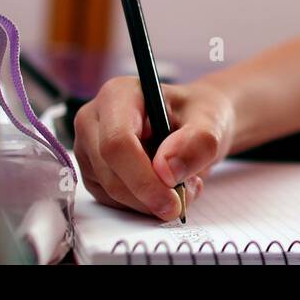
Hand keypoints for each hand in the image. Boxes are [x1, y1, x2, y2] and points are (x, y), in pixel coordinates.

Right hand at [74, 77, 235, 220]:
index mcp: (118, 95)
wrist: (192, 122)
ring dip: (149, 202)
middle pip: (110, 173)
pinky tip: (163, 188)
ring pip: (110, 193)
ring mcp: (88, 147)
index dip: (143, 179)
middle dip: (150, 196)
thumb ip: (198, 142)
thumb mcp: (211, 121)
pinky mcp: (92, 172)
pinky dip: (141, 204)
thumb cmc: (197, 114)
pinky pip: (111, 201)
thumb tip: (166, 170)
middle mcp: (93, 119)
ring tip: (183, 184)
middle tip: (187, 194)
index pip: (117, 143)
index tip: (172, 201)